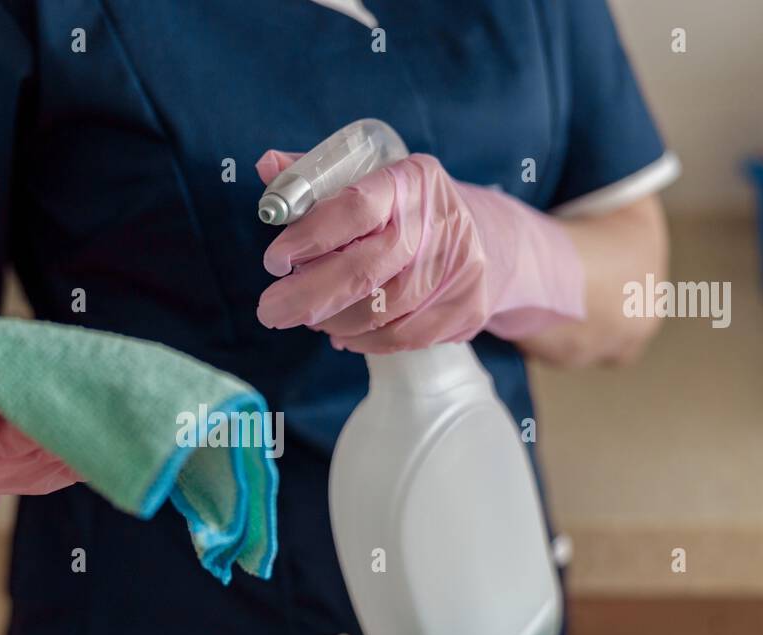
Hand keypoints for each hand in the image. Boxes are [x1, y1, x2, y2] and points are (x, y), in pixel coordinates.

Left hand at [255, 150, 584, 352]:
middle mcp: (439, 223)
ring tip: (308, 317)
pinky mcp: (467, 309)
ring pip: (377, 312)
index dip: (308, 236)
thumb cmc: (415, 209)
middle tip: (270, 311)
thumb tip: (266, 165)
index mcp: (411, 180)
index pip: (354, 207)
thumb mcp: (376, 177)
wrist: (496, 241)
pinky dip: (362, 340)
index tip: (274, 260)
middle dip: (306, 295)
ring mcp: (458, 270)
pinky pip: (400, 337)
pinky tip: (341, 333)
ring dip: (331, 320)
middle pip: (362, 270)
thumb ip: (320, 176)